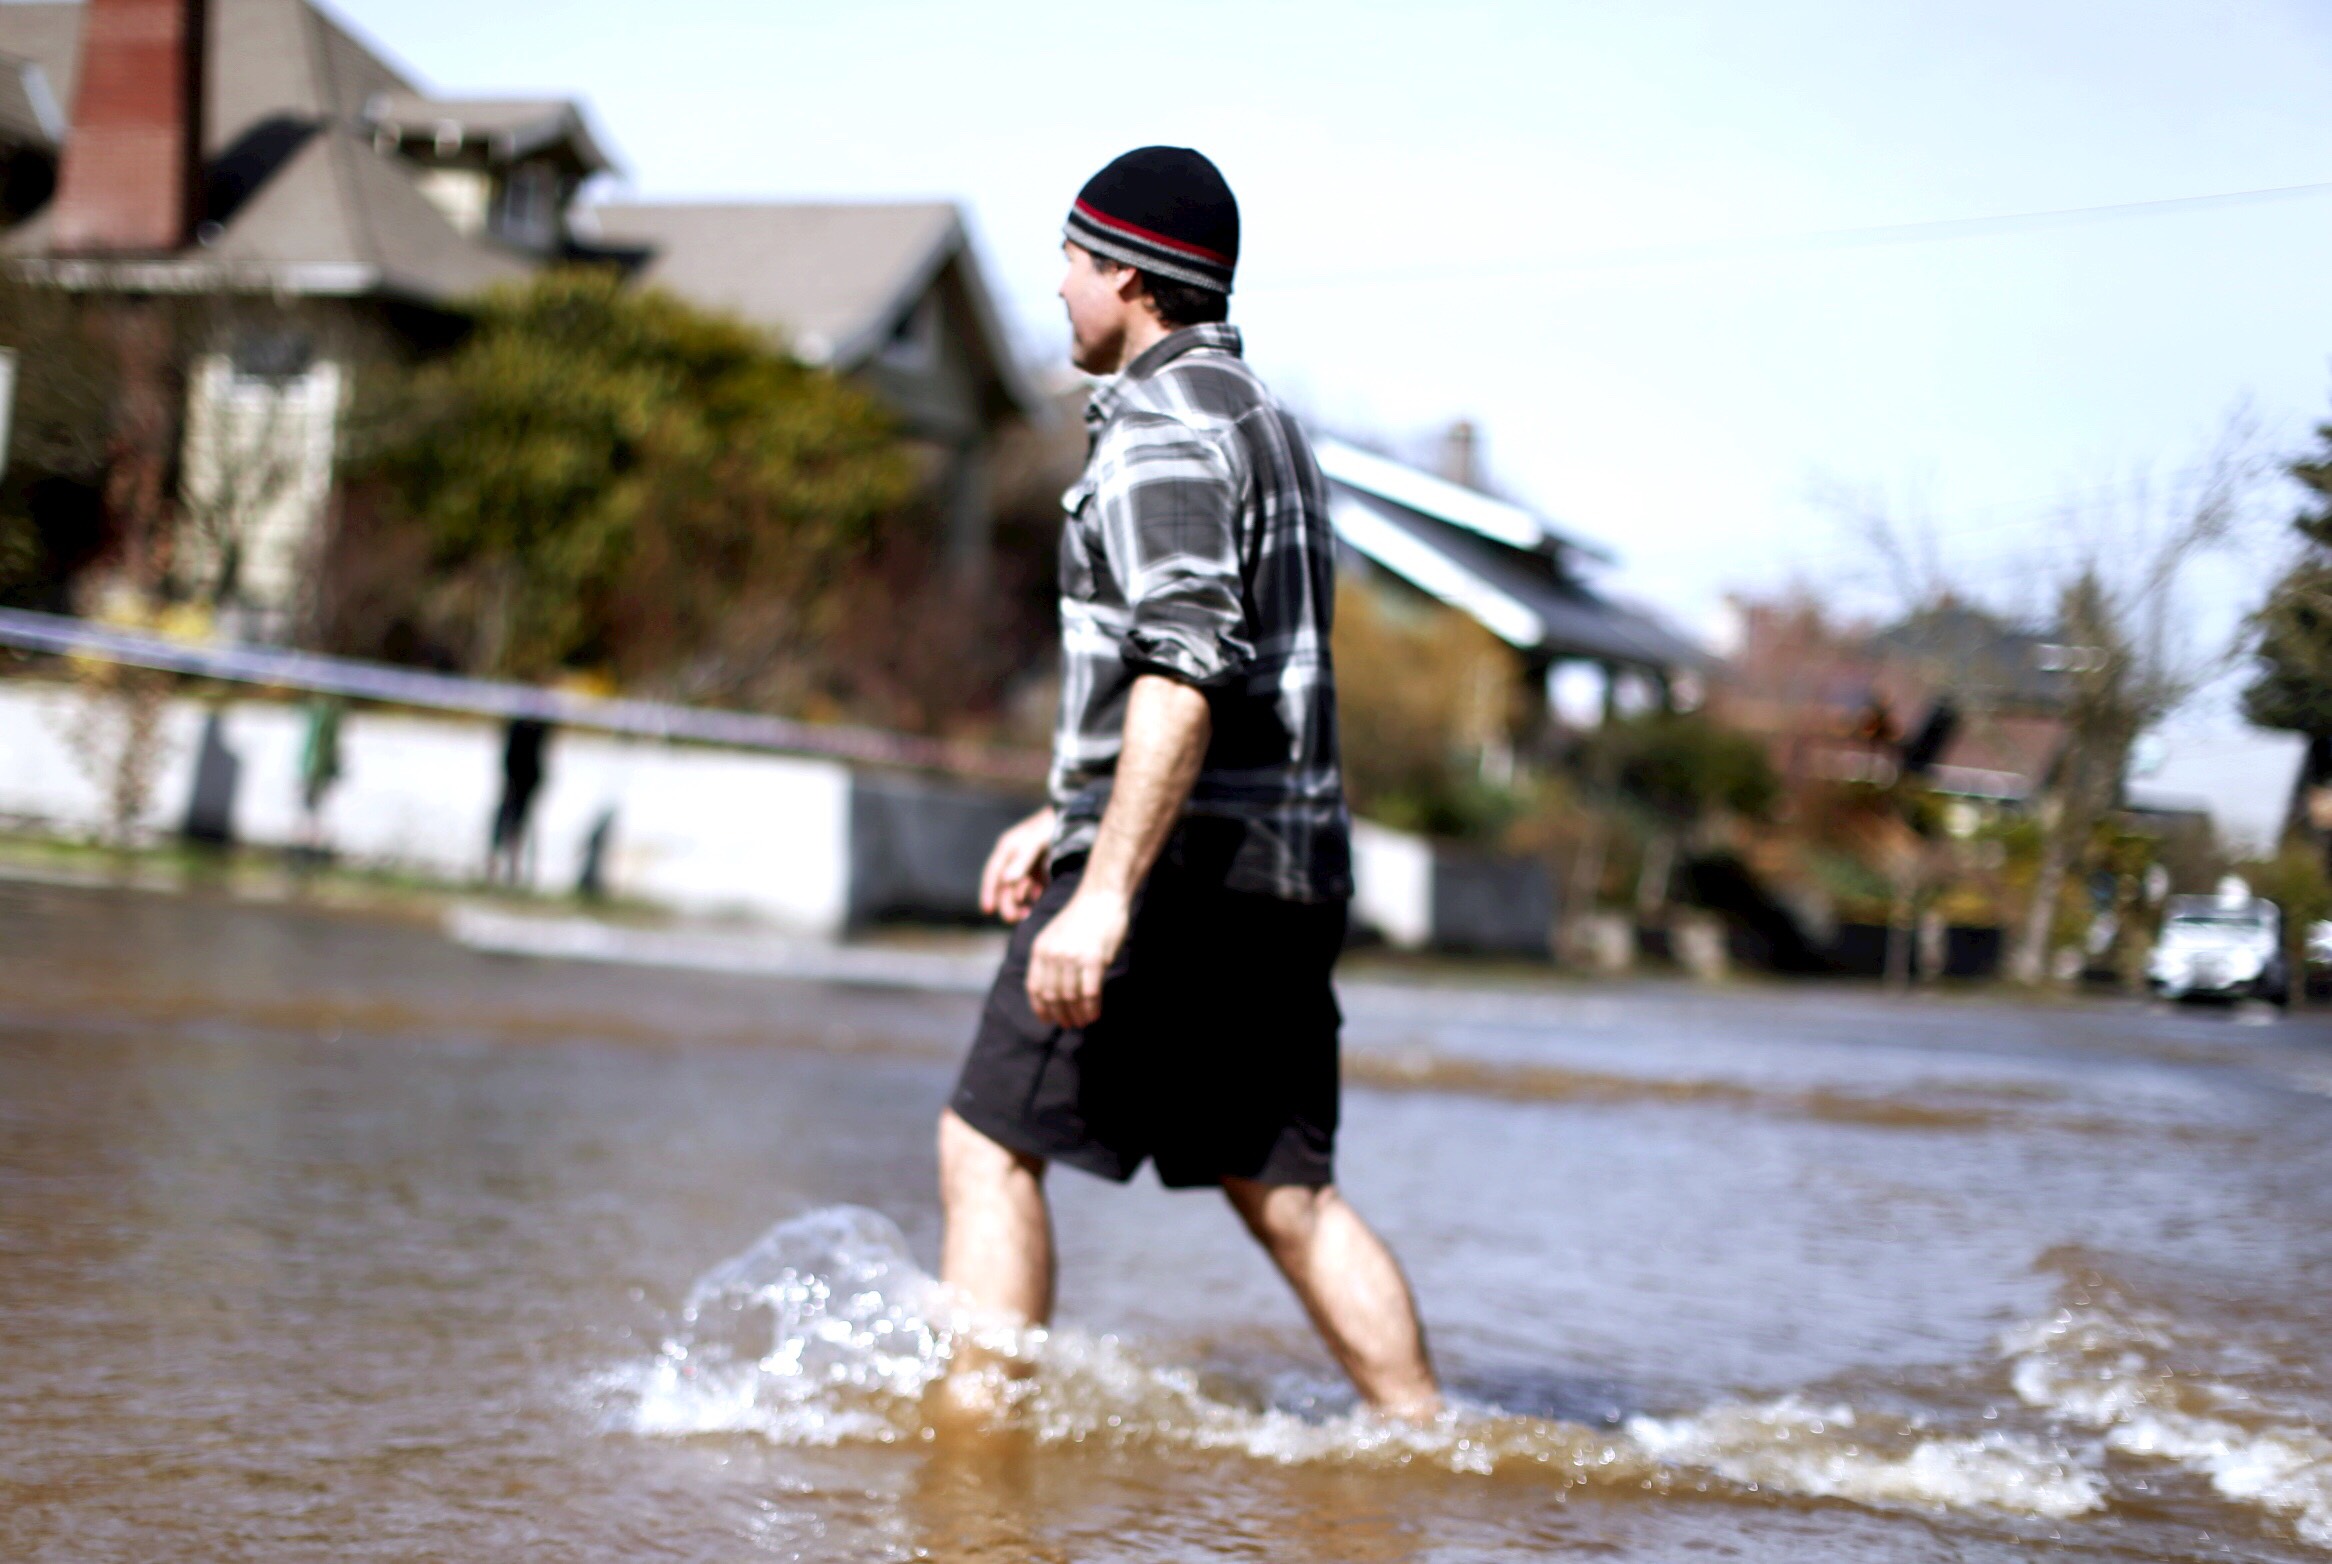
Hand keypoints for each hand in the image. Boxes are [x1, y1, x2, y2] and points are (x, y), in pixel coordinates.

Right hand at [979, 808, 1055, 924]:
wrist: (1077, 816)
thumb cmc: (1054, 825)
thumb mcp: (1038, 841)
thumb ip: (1022, 859)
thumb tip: (1006, 880)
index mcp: (1008, 847)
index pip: (992, 873)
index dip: (988, 892)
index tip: (987, 910)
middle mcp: (1015, 856)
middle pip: (1005, 886)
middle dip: (1009, 903)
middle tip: (1020, 918)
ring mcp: (1028, 862)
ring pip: (1019, 889)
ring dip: (1022, 903)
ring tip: (1031, 915)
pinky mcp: (1041, 867)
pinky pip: (1034, 887)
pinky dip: (1035, 896)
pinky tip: (1041, 901)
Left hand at [1026, 884, 1129, 1028]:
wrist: (1101, 897)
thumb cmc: (1081, 917)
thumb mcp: (1055, 935)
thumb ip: (1050, 959)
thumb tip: (1053, 992)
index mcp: (1039, 949)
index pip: (1034, 988)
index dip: (1040, 1008)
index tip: (1047, 1019)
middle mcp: (1052, 955)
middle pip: (1052, 997)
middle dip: (1061, 1015)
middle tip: (1070, 1024)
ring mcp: (1072, 958)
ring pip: (1071, 998)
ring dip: (1077, 1014)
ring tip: (1083, 1021)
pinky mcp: (1093, 960)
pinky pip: (1089, 993)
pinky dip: (1091, 1008)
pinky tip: (1095, 1013)